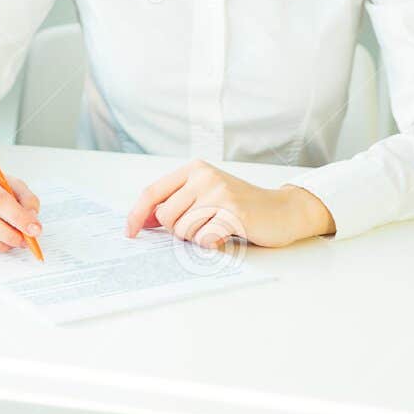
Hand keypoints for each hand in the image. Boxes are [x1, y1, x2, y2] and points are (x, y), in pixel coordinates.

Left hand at [125, 159, 334, 247]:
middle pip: (166, 217)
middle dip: (178, 230)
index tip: (130, 233)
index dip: (136, 215)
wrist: (283, 210)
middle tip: (202, 226)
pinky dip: (212, 243)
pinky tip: (226, 234)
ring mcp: (219, 193)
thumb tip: (144, 221)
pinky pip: (204, 239)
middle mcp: (204, 177)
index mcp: (193, 169)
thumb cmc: (240, 207)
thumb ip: (177, 202)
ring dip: (197, 237)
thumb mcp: (206, 195)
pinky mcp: (233, 212)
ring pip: (183, 230)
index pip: (152, 193)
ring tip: (217, 227)